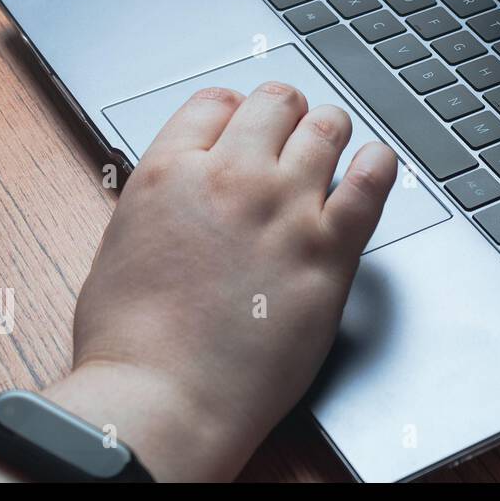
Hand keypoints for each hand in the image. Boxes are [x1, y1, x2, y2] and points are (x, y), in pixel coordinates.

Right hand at [42, 83, 396, 480]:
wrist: (162, 398)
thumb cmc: (130, 344)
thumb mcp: (121, 245)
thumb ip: (162, 202)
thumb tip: (185, 190)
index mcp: (167, 172)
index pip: (215, 102)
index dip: (236, 111)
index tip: (246, 125)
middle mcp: (231, 178)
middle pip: (276, 103)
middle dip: (287, 113)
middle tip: (294, 131)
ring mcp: (284, 208)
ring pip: (327, 127)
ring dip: (331, 131)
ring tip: (335, 145)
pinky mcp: (330, 247)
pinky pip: (372, 179)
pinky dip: (378, 164)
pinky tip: (374, 167)